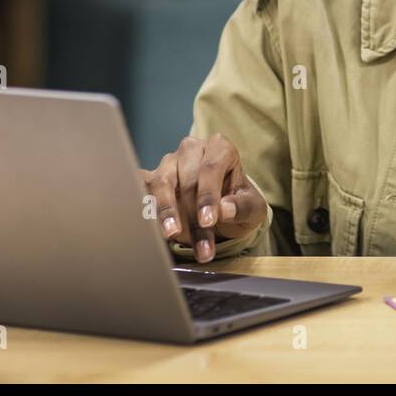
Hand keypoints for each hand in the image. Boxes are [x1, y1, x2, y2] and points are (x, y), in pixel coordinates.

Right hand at [140, 134, 267, 262]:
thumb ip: (242, 207)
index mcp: (220, 148)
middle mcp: (192, 149)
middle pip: (187, 182)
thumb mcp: (253, 208)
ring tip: (171, 236)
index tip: (207, 221)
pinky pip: (142, 188)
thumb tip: (224, 209)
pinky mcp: (151, 178)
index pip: (210, 169)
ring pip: (162, 184)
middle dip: (193, 218)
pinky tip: (146, 223)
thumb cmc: (239, 204)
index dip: (208, 196)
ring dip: (166, 214)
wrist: (223, 211)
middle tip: (202, 248)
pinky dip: (143, 205)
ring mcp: (169, 162)